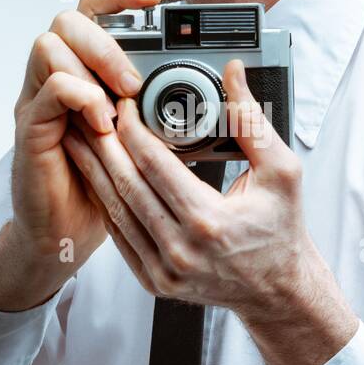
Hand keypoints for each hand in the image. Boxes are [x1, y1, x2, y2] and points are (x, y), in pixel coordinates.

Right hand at [0, 0, 162, 311]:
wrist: (72, 233)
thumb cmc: (112, 184)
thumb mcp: (152, 137)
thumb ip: (172, 104)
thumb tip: (225, 82)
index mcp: (88, 71)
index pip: (94, 11)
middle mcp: (58, 77)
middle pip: (68, 19)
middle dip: (107, 37)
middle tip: (137, 77)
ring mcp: (40, 100)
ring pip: (49, 46)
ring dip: (91, 66)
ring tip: (122, 99)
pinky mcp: (31, 129)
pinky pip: (48, 92)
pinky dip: (78, 98)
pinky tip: (102, 122)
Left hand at [61, 58, 317, 320]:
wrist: (278, 290)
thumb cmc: (281, 231)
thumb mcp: (282, 172)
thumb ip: (252, 121)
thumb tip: (234, 74)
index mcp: (208, 221)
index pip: (154, 164)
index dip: (133, 129)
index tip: (126, 106)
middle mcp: (181, 250)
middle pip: (126, 185)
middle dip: (103, 144)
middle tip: (90, 115)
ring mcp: (164, 270)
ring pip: (116, 211)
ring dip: (94, 172)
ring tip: (81, 141)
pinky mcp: (154, 281)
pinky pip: (120, 237)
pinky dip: (107, 204)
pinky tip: (96, 180)